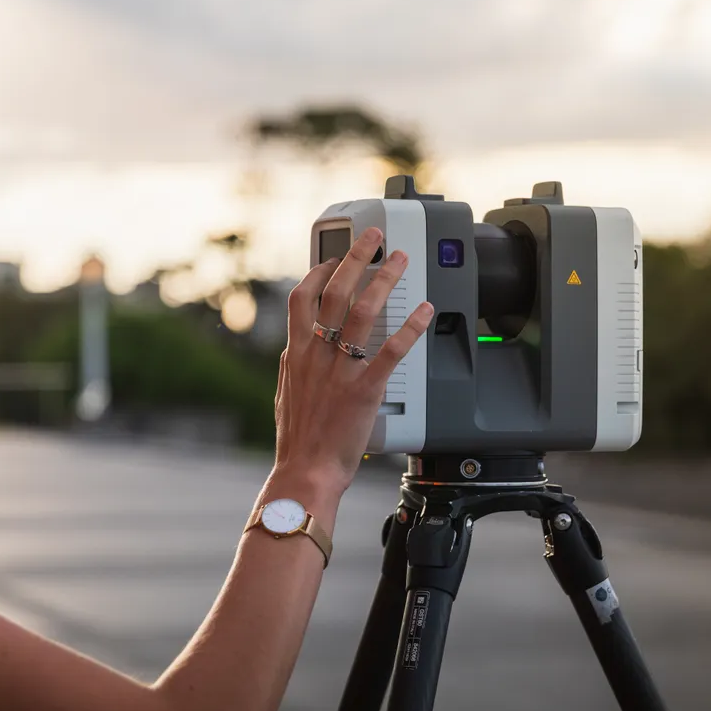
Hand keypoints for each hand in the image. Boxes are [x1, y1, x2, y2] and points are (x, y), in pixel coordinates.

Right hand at [272, 226, 433, 500]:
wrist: (305, 472)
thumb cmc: (298, 442)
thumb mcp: (286, 395)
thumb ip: (294, 368)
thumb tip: (295, 350)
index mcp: (296, 354)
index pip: (302, 298)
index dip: (319, 273)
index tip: (333, 260)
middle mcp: (316, 354)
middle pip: (334, 291)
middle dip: (355, 258)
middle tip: (373, 238)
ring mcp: (341, 370)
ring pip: (363, 311)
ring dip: (384, 280)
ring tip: (400, 261)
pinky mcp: (365, 389)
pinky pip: (391, 350)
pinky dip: (410, 326)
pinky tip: (424, 310)